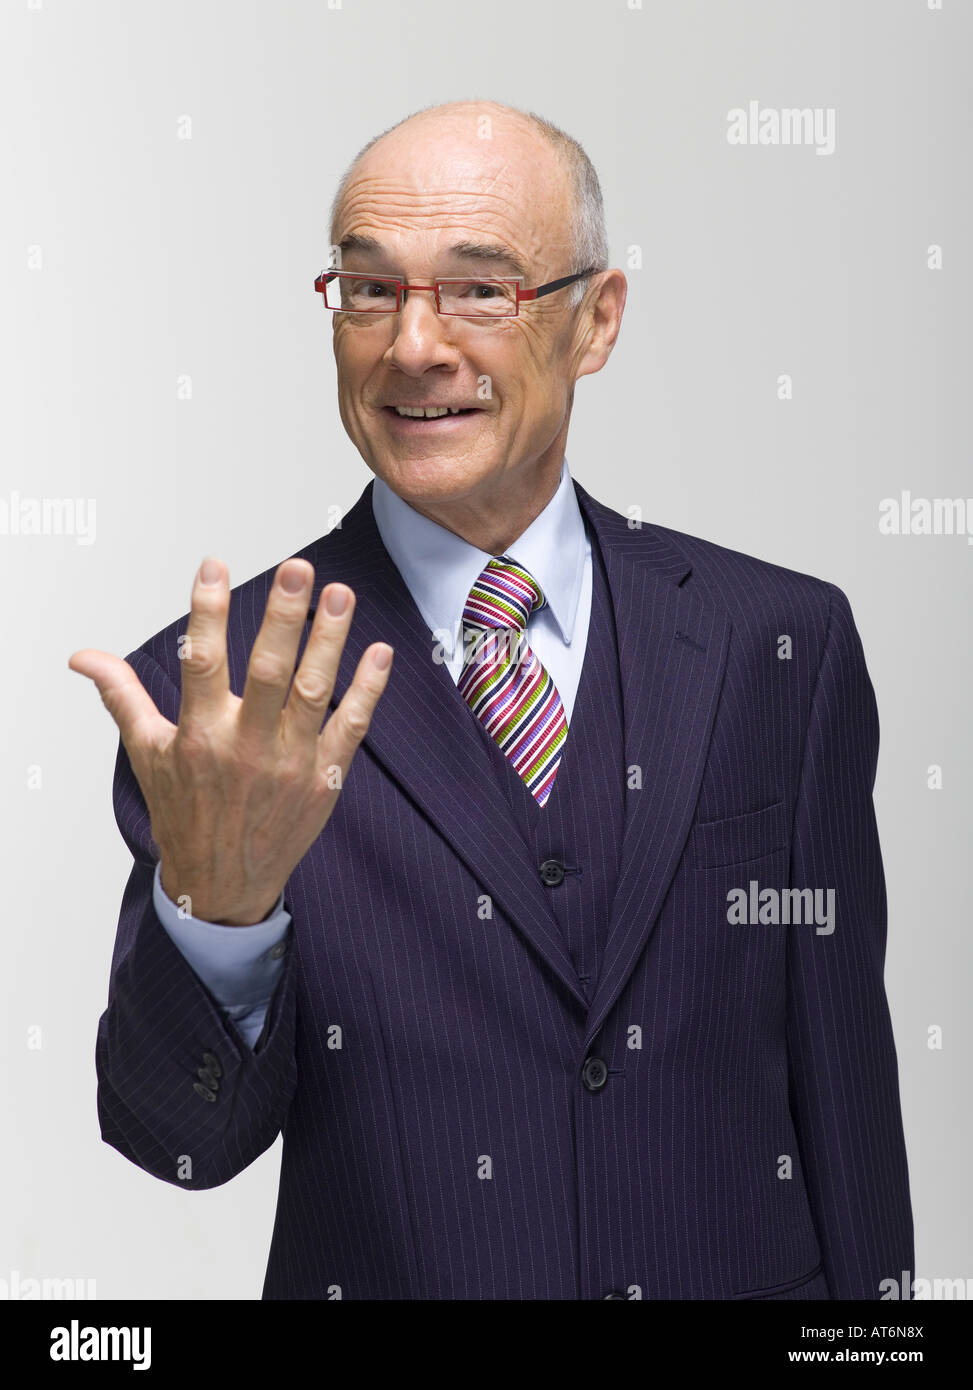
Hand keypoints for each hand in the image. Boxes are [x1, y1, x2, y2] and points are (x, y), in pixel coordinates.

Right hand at [69, 556, 392, 924]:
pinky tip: (381, 651)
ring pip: (315, 693)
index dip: (207, 612)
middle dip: (285, 618)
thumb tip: (84, 656)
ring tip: (342, 593)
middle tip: (299, 569)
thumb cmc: (185, 812)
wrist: (224, 884)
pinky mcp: (325, 778)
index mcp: (199, 735)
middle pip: (269, 673)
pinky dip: (368, 690)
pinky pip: (352, 726)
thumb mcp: (147, 754)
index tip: (213, 565)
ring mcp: (290, 763)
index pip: (203, 663)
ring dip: (331, 641)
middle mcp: (246, 746)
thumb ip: (123, 696)